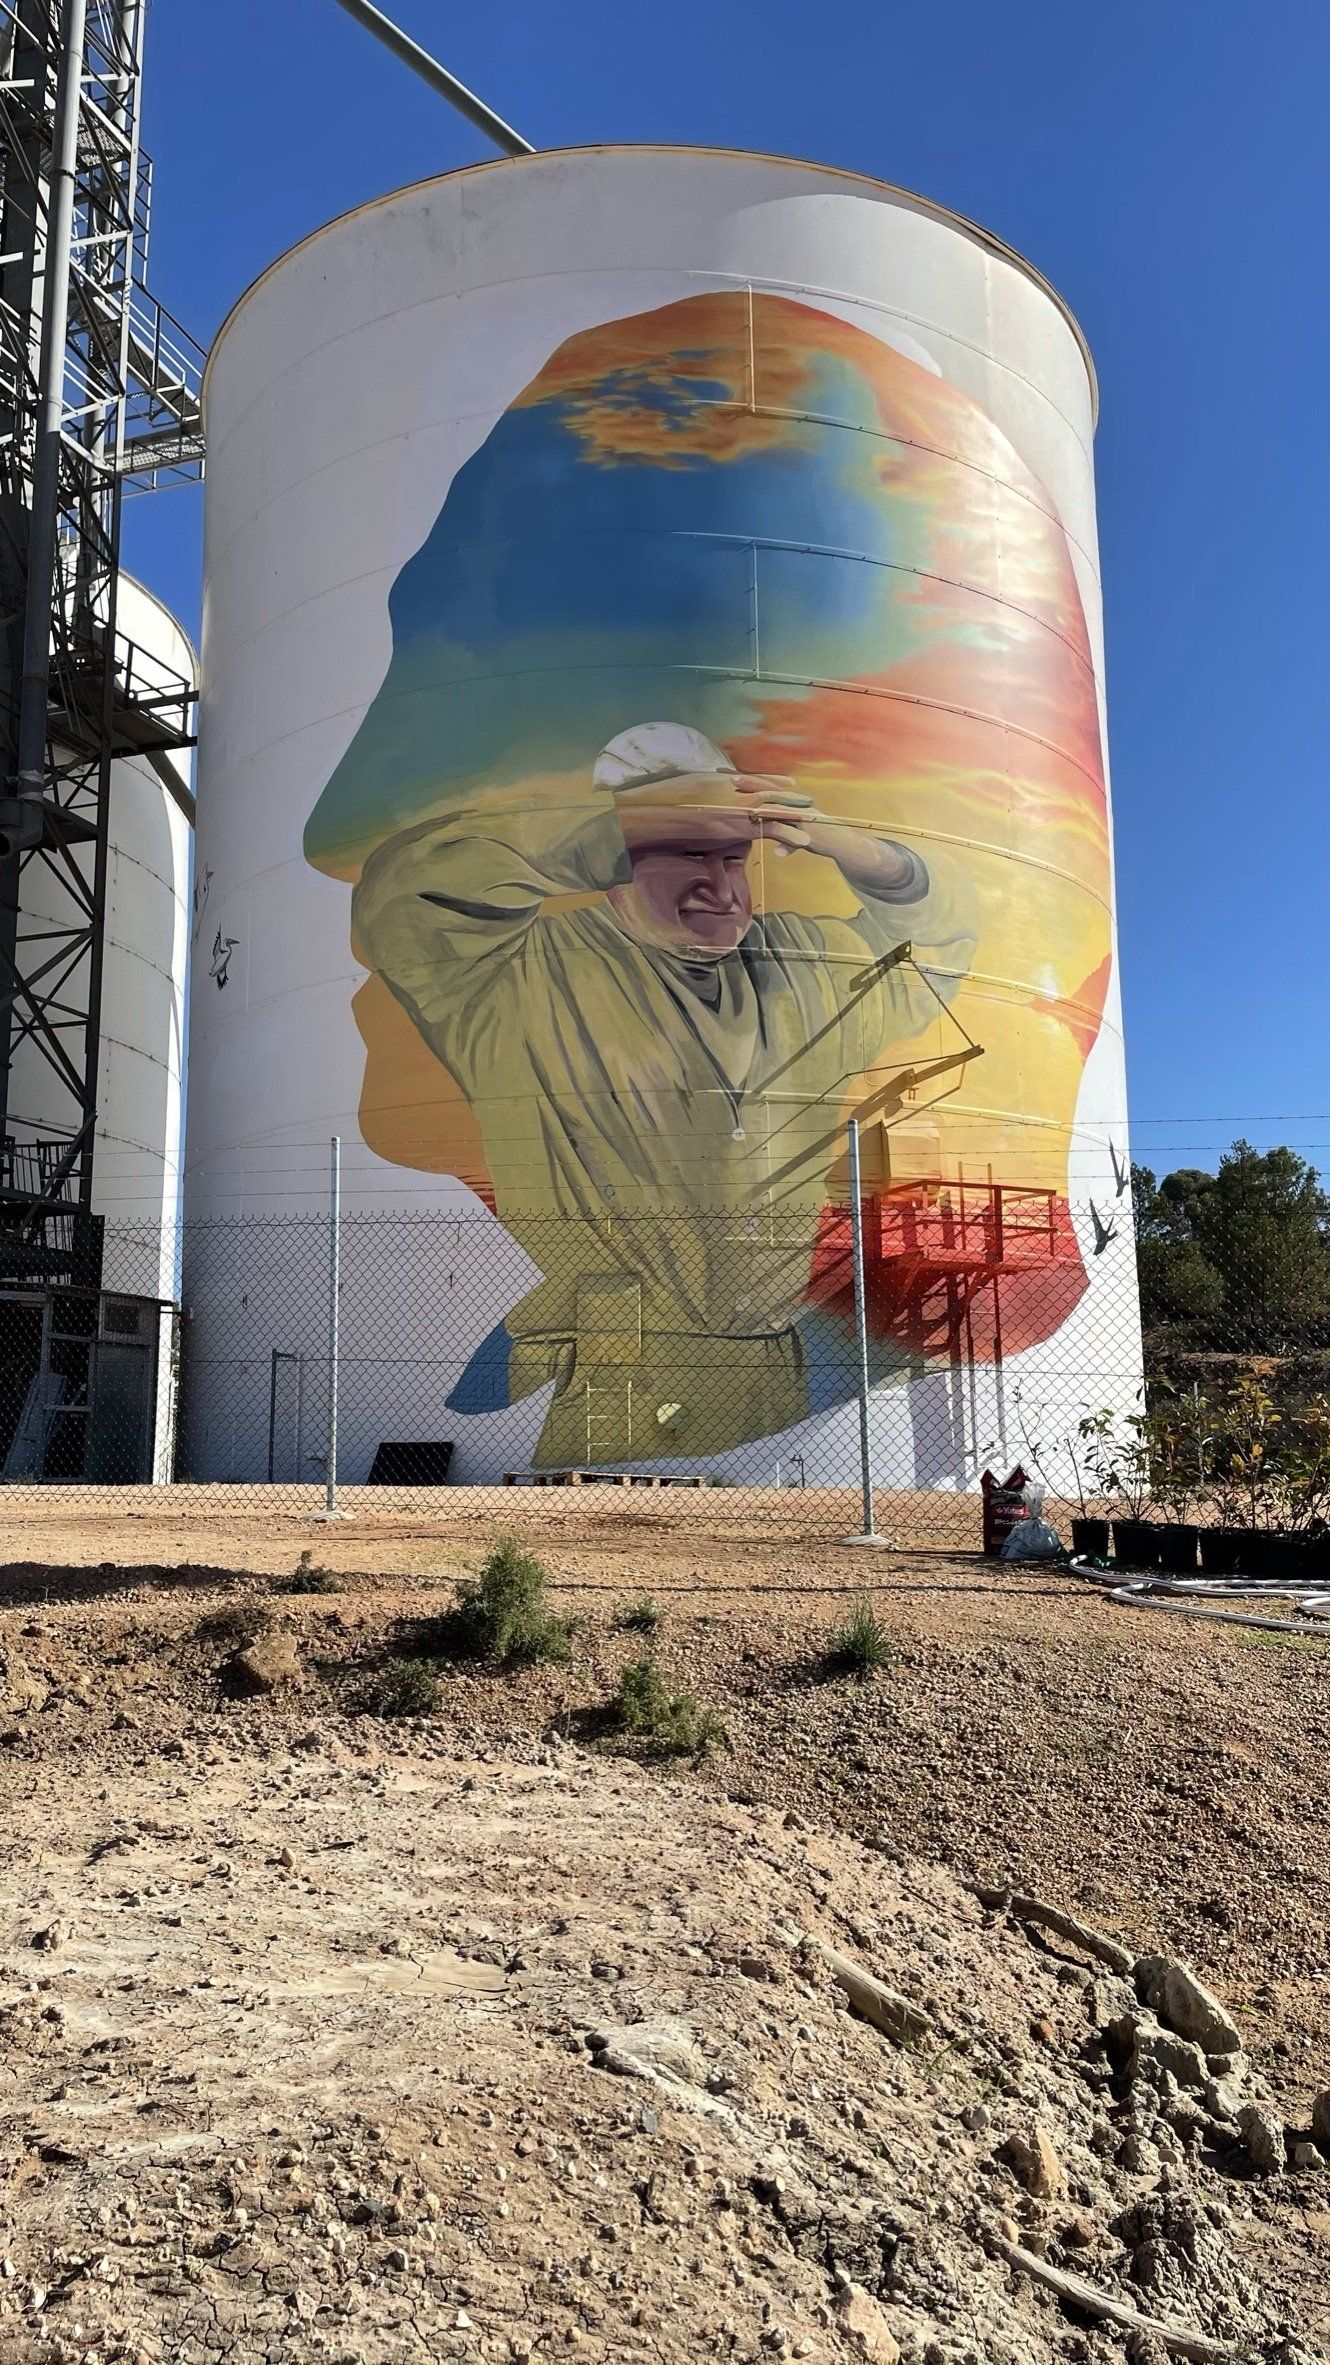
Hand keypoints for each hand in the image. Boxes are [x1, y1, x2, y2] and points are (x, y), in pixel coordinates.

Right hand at [613, 775, 815, 853]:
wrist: (652, 813)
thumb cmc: (660, 802)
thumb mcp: (683, 790)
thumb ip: (701, 792)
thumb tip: (704, 794)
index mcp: (722, 782)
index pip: (753, 781)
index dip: (773, 783)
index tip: (790, 785)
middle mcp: (733, 792)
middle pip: (769, 793)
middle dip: (790, 799)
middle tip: (810, 801)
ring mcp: (736, 809)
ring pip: (774, 810)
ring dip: (796, 815)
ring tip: (816, 819)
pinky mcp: (736, 828)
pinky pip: (768, 831)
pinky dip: (788, 834)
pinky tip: (803, 840)